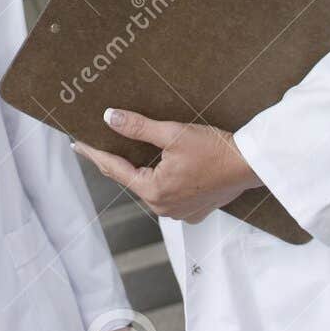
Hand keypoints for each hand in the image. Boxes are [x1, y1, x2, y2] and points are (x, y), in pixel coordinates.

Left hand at [75, 108, 259, 222]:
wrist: (251, 165)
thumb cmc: (214, 149)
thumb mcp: (172, 133)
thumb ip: (138, 128)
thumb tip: (110, 118)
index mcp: (154, 191)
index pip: (115, 169)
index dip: (95, 154)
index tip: (77, 145)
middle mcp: (164, 208)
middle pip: (132, 180)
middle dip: (118, 162)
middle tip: (100, 144)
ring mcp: (180, 212)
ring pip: (151, 187)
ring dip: (143, 171)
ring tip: (130, 153)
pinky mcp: (195, 210)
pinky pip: (170, 194)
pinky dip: (163, 179)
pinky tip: (163, 166)